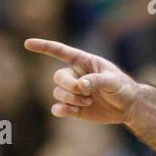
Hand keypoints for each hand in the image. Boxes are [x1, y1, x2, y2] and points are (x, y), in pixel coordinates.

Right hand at [24, 38, 138, 124]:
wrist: (128, 107)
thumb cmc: (123, 87)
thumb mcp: (113, 81)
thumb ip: (97, 80)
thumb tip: (80, 85)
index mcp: (84, 62)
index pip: (60, 51)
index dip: (44, 47)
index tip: (27, 44)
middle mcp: (75, 75)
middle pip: (58, 77)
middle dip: (69, 85)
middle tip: (86, 91)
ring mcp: (73, 92)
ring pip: (58, 93)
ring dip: (71, 98)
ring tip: (89, 100)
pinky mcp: (74, 108)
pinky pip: (58, 108)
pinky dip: (61, 110)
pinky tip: (70, 111)